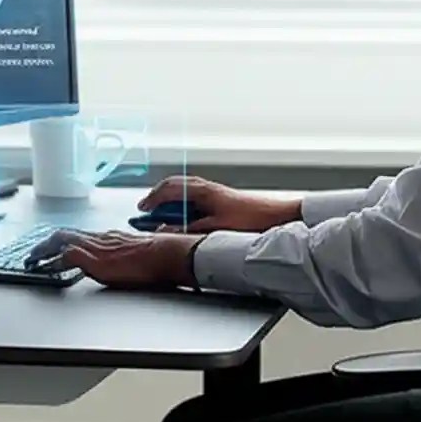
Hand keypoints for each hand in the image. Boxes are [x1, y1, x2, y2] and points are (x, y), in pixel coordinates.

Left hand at [25, 228, 201, 288]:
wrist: (167, 254)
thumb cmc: (158, 257)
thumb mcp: (135, 251)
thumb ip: (122, 252)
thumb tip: (120, 257)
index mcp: (109, 237)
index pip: (79, 234)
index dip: (62, 241)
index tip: (51, 248)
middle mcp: (100, 238)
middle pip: (66, 234)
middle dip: (46, 244)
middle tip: (33, 253)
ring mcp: (97, 248)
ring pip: (63, 241)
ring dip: (44, 249)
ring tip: (33, 258)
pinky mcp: (96, 260)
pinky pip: (69, 256)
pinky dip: (55, 260)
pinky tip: (47, 267)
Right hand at [138, 176, 301, 234]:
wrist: (278, 217)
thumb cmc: (251, 219)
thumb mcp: (212, 230)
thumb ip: (186, 232)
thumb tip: (164, 234)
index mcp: (203, 190)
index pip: (169, 188)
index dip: (152, 199)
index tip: (142, 209)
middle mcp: (208, 188)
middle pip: (176, 187)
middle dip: (159, 199)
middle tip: (148, 212)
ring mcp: (216, 194)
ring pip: (186, 193)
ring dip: (173, 204)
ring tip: (165, 219)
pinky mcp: (224, 201)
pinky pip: (197, 200)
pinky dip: (185, 208)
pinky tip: (188, 223)